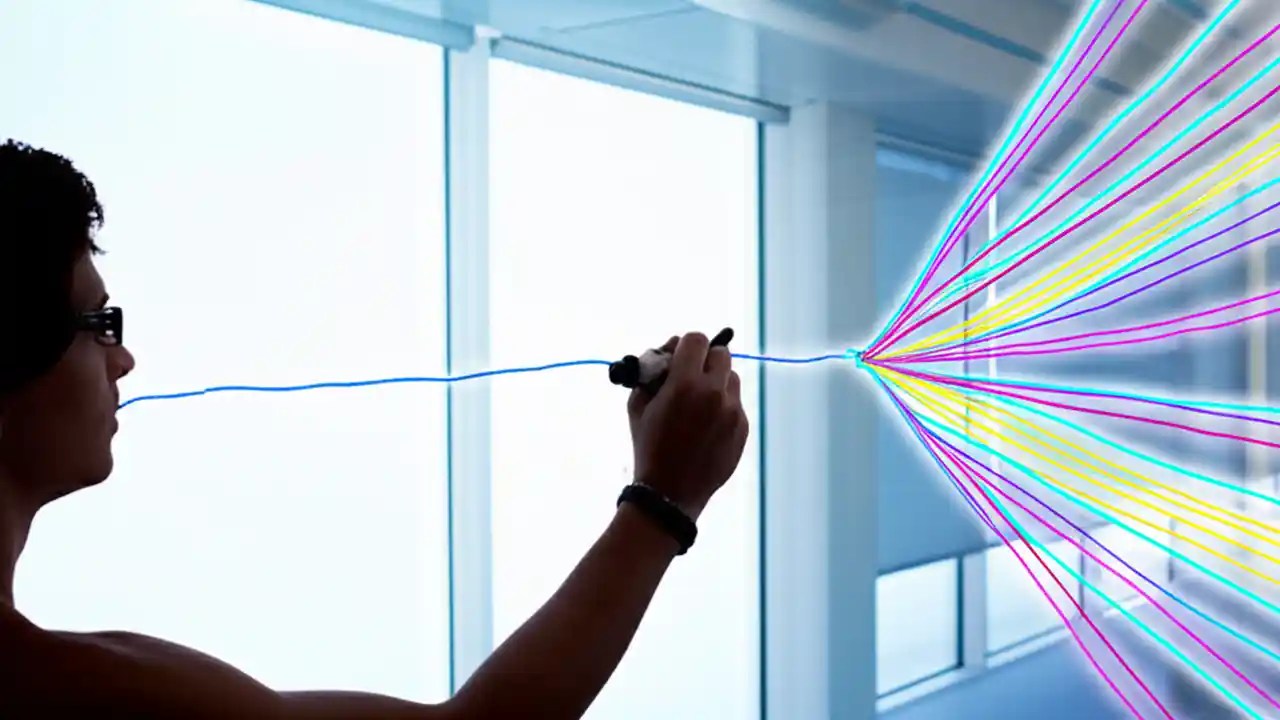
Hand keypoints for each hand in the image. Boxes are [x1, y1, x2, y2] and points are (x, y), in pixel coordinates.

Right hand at [626, 332, 748, 520]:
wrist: (669, 492)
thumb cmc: (648, 446)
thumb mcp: (637, 405)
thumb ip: (652, 371)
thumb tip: (668, 349)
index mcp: (685, 383)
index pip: (696, 339)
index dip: (685, 346)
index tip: (679, 358)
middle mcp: (714, 393)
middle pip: (721, 354)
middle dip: (704, 360)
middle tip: (691, 375)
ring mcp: (733, 412)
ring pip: (732, 378)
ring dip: (717, 382)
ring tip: (699, 403)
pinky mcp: (742, 429)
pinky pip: (736, 404)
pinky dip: (723, 406)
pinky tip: (706, 426)